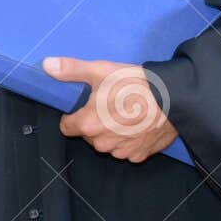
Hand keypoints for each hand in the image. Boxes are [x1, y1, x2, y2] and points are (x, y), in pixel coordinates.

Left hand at [44, 57, 176, 162]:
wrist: (174, 99)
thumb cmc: (135, 84)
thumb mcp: (100, 71)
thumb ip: (71, 70)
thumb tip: (47, 66)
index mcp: (87, 125)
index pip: (67, 126)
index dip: (74, 114)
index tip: (85, 104)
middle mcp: (101, 143)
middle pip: (88, 135)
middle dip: (95, 122)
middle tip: (110, 104)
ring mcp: (122, 152)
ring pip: (108, 143)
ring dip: (112, 132)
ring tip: (127, 112)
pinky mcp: (140, 155)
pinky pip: (127, 149)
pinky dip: (131, 139)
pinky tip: (139, 124)